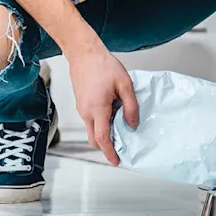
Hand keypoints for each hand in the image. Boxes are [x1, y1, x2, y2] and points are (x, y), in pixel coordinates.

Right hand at [67, 43, 139, 165]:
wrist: (84, 54)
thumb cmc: (104, 66)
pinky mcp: (82, 103)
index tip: (117, 161)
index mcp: (97, 109)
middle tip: (122, 149)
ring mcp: (82, 108)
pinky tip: (115, 116)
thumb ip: (131, 107)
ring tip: (123, 131)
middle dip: (107, 147)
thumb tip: (133, 125)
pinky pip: (91, 120)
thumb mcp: (125, 85)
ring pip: (92, 129)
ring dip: (105, 134)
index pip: (102, 139)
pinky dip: (102, 124)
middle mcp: (86, 112)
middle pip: (94, 139)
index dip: (110, 152)